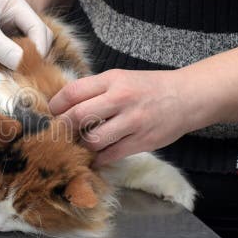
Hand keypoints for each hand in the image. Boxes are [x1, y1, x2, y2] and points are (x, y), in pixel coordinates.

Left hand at [0, 0, 53, 68]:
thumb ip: (2, 48)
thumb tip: (23, 65)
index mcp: (14, 2)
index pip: (39, 30)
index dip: (39, 51)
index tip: (31, 70)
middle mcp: (15, 10)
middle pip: (38, 37)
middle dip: (35, 55)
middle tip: (25, 75)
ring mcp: (6, 22)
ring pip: (27, 44)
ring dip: (24, 59)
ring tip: (17, 74)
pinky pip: (13, 48)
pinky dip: (13, 59)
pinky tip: (6, 70)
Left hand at [50, 69, 199, 166]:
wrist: (187, 97)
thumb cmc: (148, 88)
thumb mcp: (120, 78)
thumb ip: (95, 90)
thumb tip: (63, 107)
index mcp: (112, 80)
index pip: (72, 92)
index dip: (55, 106)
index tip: (51, 114)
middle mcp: (121, 99)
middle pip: (78, 116)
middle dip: (63, 128)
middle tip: (59, 133)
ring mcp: (132, 122)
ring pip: (93, 140)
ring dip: (82, 145)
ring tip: (82, 144)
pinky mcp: (141, 141)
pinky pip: (110, 155)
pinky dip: (99, 158)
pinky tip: (97, 155)